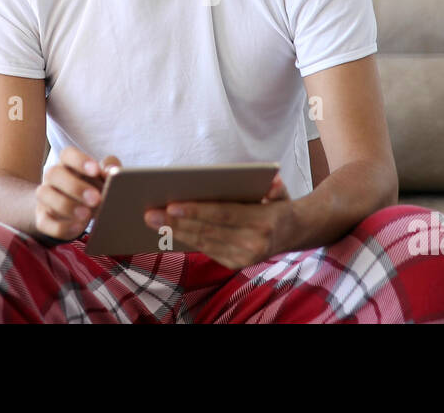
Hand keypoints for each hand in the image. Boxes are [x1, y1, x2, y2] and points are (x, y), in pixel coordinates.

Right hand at [33, 146, 121, 241]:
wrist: (76, 212)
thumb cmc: (93, 188)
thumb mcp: (104, 177)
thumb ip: (110, 169)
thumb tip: (112, 172)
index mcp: (68, 164)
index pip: (67, 154)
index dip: (80, 160)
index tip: (96, 170)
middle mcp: (53, 177)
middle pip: (53, 173)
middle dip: (75, 186)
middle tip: (96, 199)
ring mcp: (45, 198)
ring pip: (44, 194)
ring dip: (66, 205)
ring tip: (87, 215)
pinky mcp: (42, 218)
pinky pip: (44, 222)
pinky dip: (60, 226)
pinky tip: (78, 227)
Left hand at [144, 173, 293, 268]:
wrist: (292, 234)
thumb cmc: (278, 205)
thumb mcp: (281, 192)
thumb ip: (275, 187)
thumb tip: (272, 180)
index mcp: (263, 222)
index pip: (223, 214)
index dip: (197, 211)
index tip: (172, 205)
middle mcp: (253, 244)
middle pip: (207, 231)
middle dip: (176, 222)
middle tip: (150, 213)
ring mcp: (243, 257)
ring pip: (203, 242)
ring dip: (175, 232)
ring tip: (153, 221)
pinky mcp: (235, 264)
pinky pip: (206, 250)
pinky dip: (186, 240)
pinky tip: (168, 230)